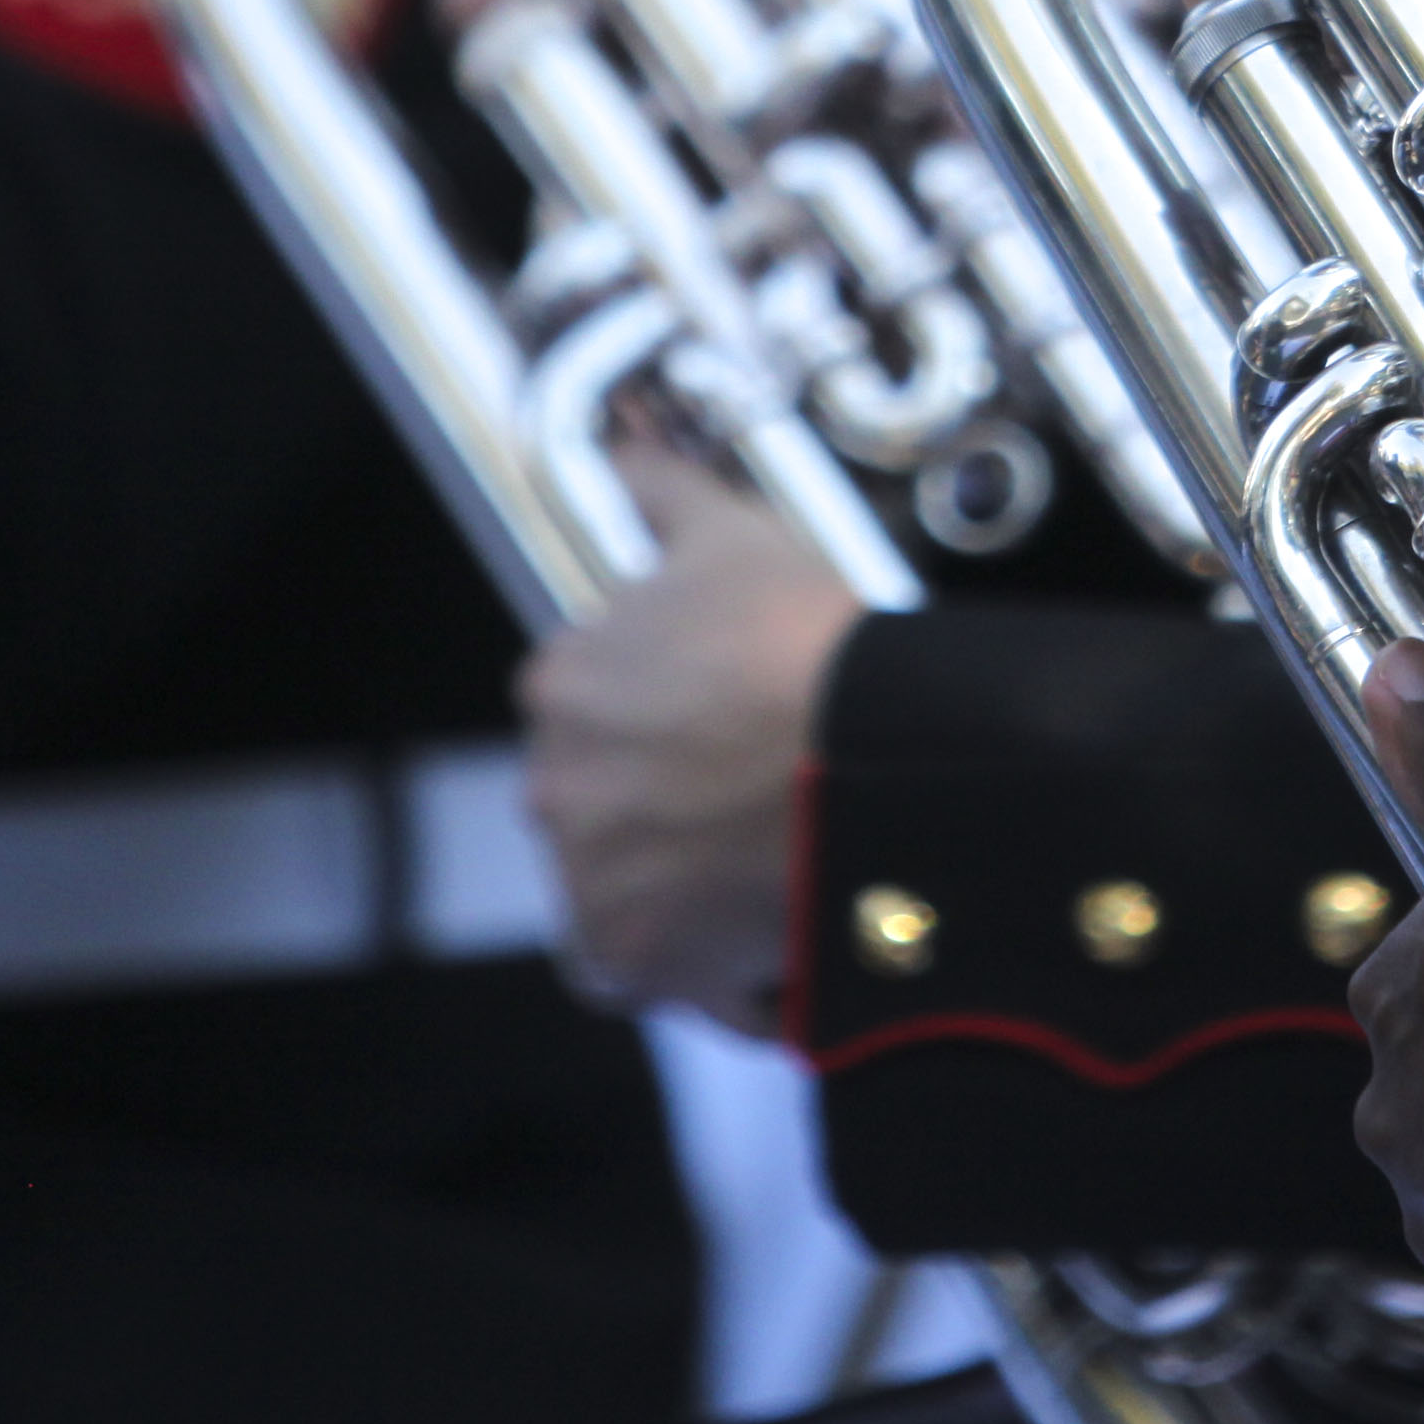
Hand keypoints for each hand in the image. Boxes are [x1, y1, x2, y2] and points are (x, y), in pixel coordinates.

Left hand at [516, 439, 866, 1035]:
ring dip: (695, 889)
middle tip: (767, 799)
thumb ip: (664, 491)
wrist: (871, 763)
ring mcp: (586, 884)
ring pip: (635, 894)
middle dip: (676, 810)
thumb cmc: (807, 642)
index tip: (732, 728)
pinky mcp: (633, 968)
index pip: (596, 713)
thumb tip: (628, 442)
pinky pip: (672, 980)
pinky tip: (783, 932)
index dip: (674, 722)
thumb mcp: (735, 535)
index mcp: (562, 685)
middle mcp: (552, 788)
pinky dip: (719, 972)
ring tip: (786, 866)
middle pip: (611, 808)